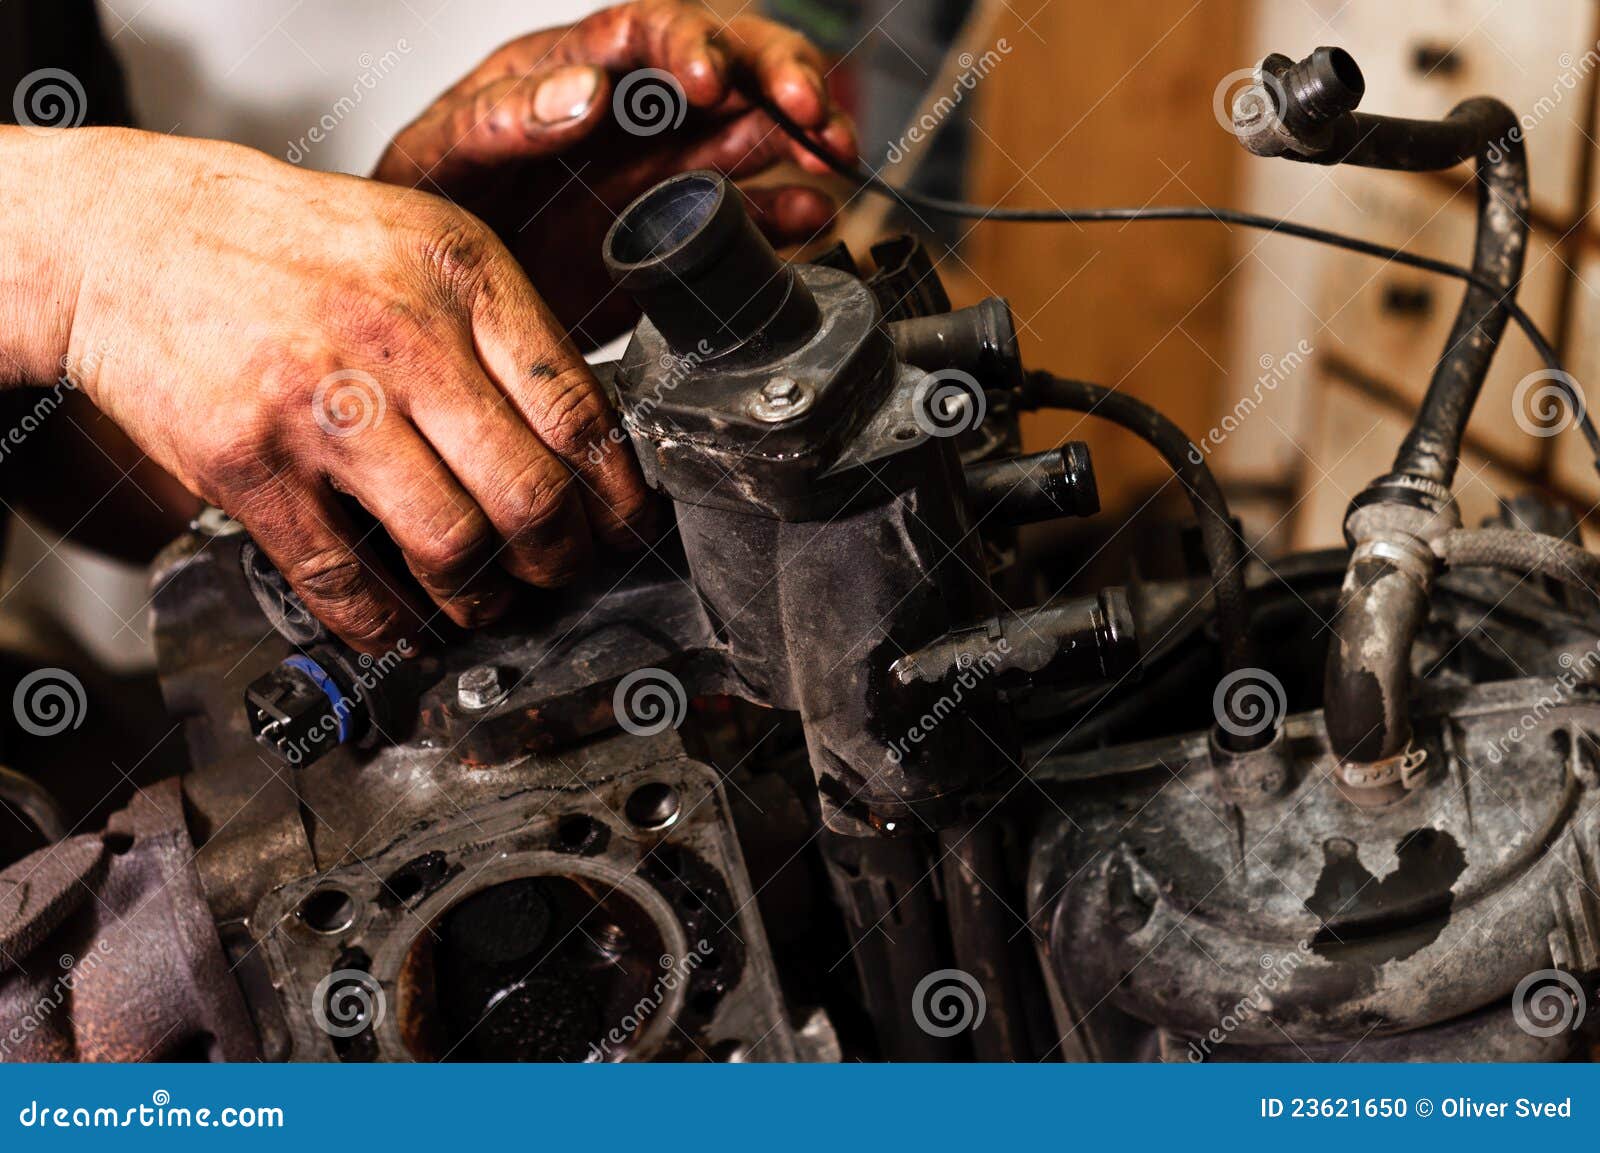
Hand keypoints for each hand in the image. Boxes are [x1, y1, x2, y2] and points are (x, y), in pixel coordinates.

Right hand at [58, 129, 652, 652]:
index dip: (617, 495)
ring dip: (481, 601)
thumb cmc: (290, 246)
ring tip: (485, 602)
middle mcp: (401, 337)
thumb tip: (584, 445)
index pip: (579, 412)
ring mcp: (322, 404)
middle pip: (529, 494)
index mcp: (462, 275)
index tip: (624, 530)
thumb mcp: (421, 243)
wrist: (129, 235)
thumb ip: (502, 333)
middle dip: (559, 559)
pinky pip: (342, 580)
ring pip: (450, 546)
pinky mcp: (248, 464)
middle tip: (559, 573)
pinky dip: (387, 626)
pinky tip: (404, 628)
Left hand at [373, 0, 856, 346]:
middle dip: (777, 79)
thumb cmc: (430, 210)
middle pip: (726, 65)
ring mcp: (662, 169)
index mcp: (569, 72)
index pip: (646, 31)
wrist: (434, 304)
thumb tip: (586, 91)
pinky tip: (811, 216)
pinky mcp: (682, 232)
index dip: (689, 47)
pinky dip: (788, 211)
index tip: (710, 81)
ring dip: (801, 137)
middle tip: (809, 112)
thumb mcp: (441, 157)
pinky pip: (752, 212)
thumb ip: (503, 119)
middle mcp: (629, 111)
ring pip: (754, 130)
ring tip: (830, 157)